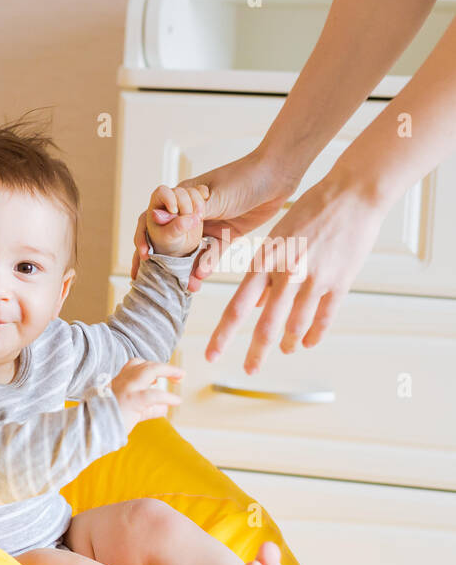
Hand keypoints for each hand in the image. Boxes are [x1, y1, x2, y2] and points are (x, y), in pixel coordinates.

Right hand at [111, 358, 184, 434]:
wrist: (92, 427)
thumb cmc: (108, 421)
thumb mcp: (131, 411)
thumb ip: (149, 408)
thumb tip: (165, 408)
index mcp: (119, 381)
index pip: (135, 365)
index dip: (150, 367)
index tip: (160, 377)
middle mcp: (122, 381)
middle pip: (146, 365)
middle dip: (165, 367)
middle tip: (180, 374)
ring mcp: (127, 389)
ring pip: (150, 371)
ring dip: (168, 371)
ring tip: (180, 377)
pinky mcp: (132, 400)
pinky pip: (154, 395)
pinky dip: (168, 397)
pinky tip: (176, 401)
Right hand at [130, 150, 300, 288]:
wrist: (279, 176)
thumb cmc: (244, 177)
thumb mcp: (216, 196)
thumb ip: (191, 213)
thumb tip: (162, 222)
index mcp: (182, 197)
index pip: (155, 217)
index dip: (144, 235)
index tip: (145, 254)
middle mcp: (191, 213)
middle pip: (169, 239)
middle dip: (161, 259)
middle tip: (152, 278)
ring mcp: (209, 225)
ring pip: (191, 251)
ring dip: (187, 268)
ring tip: (186, 286)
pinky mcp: (226, 234)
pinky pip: (212, 253)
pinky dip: (207, 265)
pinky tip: (201, 276)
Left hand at [205, 173, 386, 372]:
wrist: (352, 193)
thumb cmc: (310, 212)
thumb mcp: (277, 239)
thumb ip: (266, 274)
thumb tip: (254, 306)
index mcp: (265, 262)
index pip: (237, 307)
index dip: (223, 335)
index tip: (211, 355)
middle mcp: (287, 274)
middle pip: (266, 325)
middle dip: (256, 352)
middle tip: (248, 370)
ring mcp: (315, 279)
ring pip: (296, 326)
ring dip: (288, 343)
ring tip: (285, 351)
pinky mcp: (340, 281)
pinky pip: (324, 317)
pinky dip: (315, 334)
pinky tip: (307, 343)